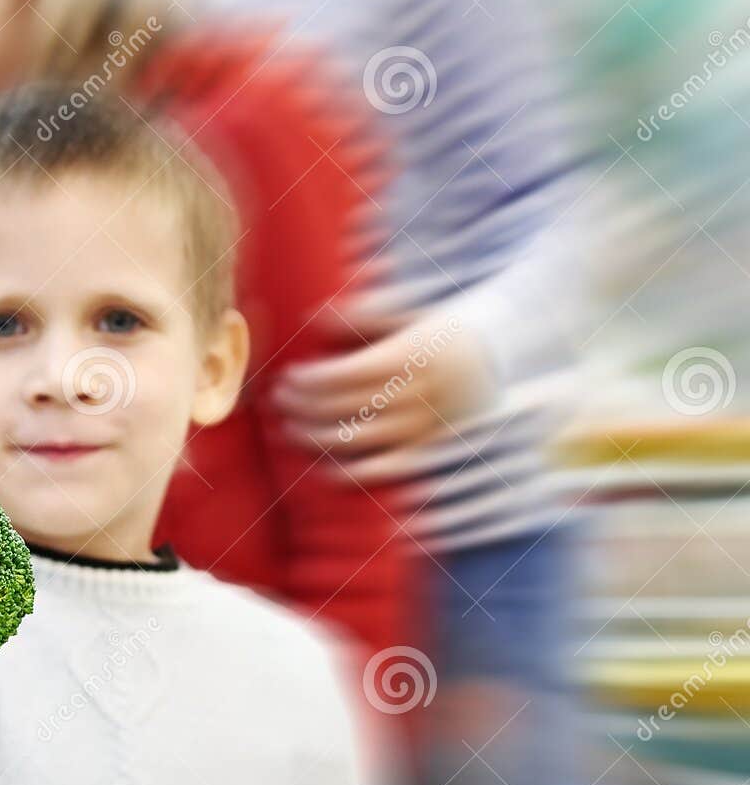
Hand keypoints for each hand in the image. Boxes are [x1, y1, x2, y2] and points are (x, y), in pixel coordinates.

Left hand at [274, 313, 496, 478]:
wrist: (505, 349)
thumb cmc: (445, 326)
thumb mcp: (409, 311)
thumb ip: (364, 315)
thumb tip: (315, 316)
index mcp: (410, 354)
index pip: (347, 374)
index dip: (311, 380)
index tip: (288, 377)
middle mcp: (416, 391)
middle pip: (346, 405)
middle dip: (304, 406)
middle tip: (279, 400)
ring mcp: (424, 422)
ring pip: (360, 438)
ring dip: (317, 437)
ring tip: (291, 429)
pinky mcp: (431, 446)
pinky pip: (389, 467)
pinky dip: (354, 473)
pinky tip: (325, 469)